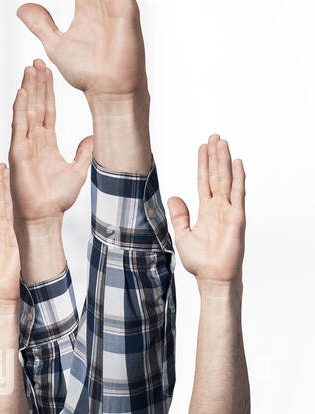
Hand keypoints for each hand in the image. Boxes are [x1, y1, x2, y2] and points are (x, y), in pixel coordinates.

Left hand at [0, 164, 19, 302]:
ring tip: (5, 168)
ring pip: (8, 205)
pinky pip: (13, 218)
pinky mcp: (15, 240)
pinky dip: (13, 203)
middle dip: (2, 183)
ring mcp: (11, 234)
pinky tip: (13, 190)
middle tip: (1, 163)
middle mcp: (4, 232)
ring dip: (6, 187)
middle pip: (2, 202)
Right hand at [8, 61, 92, 222]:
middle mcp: (33, 139)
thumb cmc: (56, 198)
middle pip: (35, 104)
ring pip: (26, 110)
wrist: (44, 215)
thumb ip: (84, 152)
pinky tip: (21, 93)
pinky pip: (18, 126)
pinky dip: (19, 109)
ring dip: (27, 89)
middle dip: (36, 83)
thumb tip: (92, 137)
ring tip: (29, 69)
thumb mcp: (78, 170)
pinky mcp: (18, 152)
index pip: (47, 110)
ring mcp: (24, 144)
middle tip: (37, 60)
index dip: (48, 91)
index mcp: (47, 142)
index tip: (47, 71)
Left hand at [168, 135, 244, 284]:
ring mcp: (229, 211)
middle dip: (214, 156)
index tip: (203, 147)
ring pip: (226, 180)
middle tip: (214, 136)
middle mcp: (219, 207)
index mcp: (206, 210)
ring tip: (222, 142)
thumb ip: (179, 215)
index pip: (204, 181)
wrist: (212, 277)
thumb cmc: (200, 260)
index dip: (203, 164)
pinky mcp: (237, 217)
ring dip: (224, 161)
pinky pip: (238, 193)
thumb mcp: (182, 233)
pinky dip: (238, 177)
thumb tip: (173, 196)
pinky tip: (237, 162)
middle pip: (216, 175)